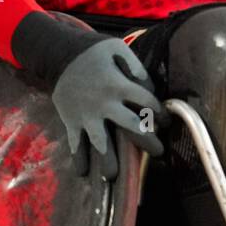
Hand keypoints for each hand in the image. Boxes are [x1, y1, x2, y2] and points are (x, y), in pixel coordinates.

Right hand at [51, 38, 165, 180]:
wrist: (58, 55)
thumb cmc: (94, 52)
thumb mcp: (118, 49)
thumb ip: (136, 67)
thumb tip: (150, 86)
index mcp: (118, 85)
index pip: (147, 102)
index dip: (160, 113)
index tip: (166, 122)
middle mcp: (103, 103)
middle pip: (129, 126)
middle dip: (146, 141)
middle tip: (159, 152)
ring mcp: (85, 115)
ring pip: (100, 141)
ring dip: (108, 159)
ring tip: (114, 176)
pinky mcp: (71, 120)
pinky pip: (74, 142)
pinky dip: (78, 158)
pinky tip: (83, 174)